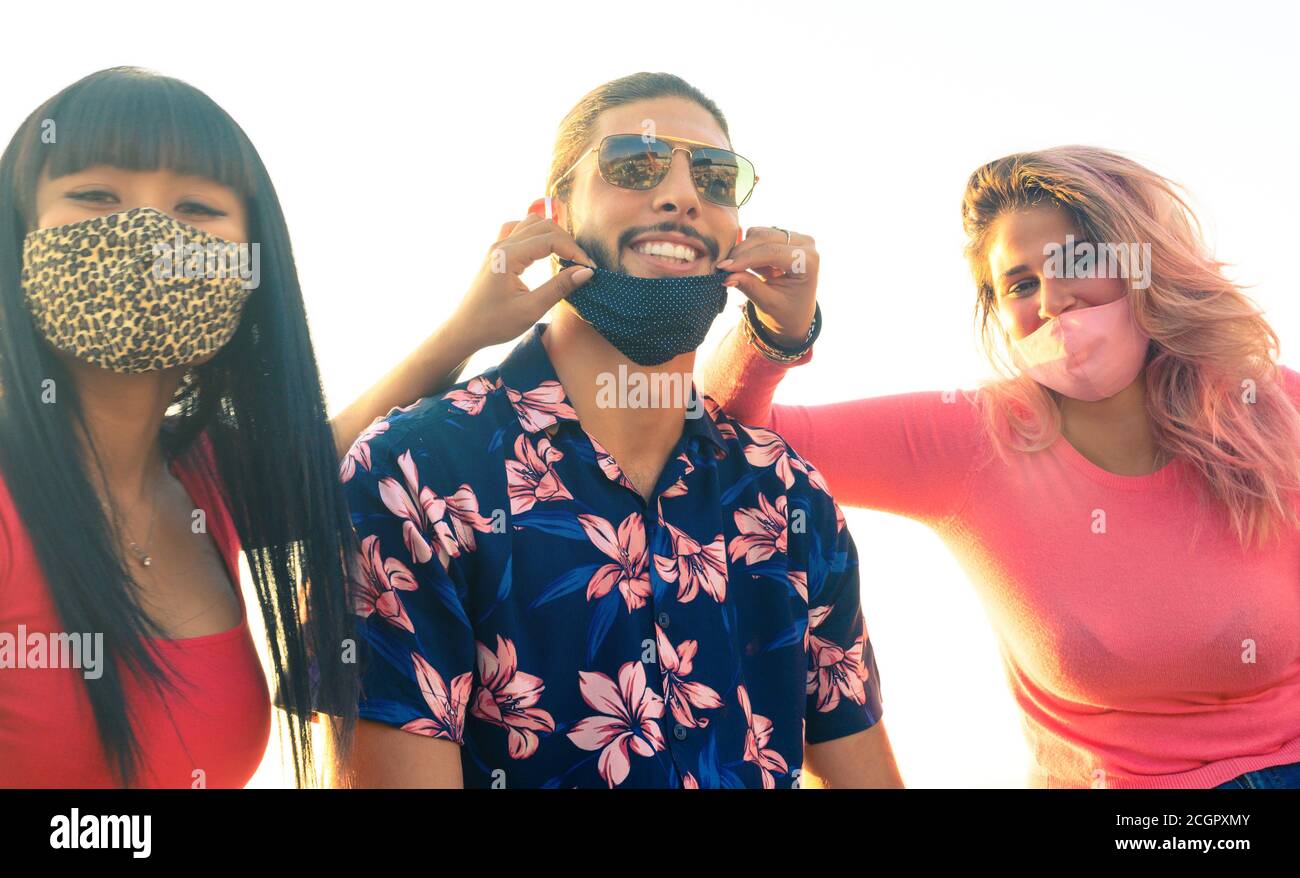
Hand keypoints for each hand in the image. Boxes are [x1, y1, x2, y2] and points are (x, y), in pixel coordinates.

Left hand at [445, 214, 594, 350]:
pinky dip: (535, 233)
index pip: (551, 240)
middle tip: (581, 264)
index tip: (590, 269)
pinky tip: (543, 248)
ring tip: (566, 256)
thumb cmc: (494, 324)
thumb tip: (586, 272)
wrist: (465, 330)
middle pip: (543, 225)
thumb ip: (559, 288)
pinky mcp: (497, 252)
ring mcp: (497, 246)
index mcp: (508, 256)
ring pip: (531, 223)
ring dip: (553, 234)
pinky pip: (518, 229)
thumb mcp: (530, 310)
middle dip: (567, 241)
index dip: (574, 251)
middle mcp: (502, 245)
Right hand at [717, 226, 817, 347]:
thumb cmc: (786, 312)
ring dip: (745, 251)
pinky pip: (759, 235)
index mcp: (808, 262)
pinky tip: (754, 267)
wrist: (797, 312)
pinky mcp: (785, 237)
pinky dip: (750, 250)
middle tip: (723, 269)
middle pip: (764, 237)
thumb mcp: (768, 304)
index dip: (745, 258)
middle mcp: (806, 244)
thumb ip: (749, 287)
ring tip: (745, 273)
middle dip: (741, 252)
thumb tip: (726, 276)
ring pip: (759, 233)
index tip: (723, 268)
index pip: (772, 252)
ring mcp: (796, 237)